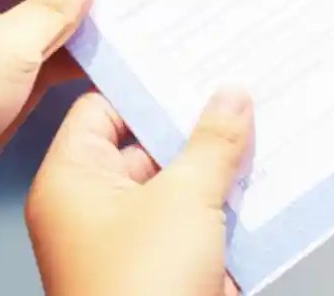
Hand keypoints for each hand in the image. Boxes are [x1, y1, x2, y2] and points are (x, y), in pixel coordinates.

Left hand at [26, 89, 252, 295]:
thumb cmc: (137, 295)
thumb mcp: (184, 198)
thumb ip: (211, 142)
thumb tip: (229, 100)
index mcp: (71, 181)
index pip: (100, 109)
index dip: (144, 85)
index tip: (187, 61)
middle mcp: (93, 209)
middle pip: (145, 145)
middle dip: (194, 124)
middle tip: (237, 89)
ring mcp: (130, 241)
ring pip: (177, 183)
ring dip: (216, 164)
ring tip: (260, 126)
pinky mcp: (165, 268)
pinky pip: (195, 220)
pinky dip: (225, 203)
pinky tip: (262, 180)